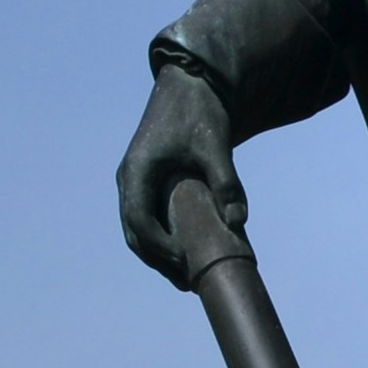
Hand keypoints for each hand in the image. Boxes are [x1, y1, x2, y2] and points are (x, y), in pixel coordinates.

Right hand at [119, 62, 241, 284]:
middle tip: (187, 283)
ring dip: (157, 254)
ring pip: (136, 229)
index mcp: (137, 171)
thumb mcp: (215, 145)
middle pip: (133, 233)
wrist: (189, 84)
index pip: (138, 221)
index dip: (159, 247)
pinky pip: (145, 218)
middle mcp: (129, 179)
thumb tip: (239, 221)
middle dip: (158, 260)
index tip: (185, 262)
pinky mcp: (145, 181)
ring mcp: (134, 181)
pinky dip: (159, 239)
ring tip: (185, 277)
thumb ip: (226, 182)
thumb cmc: (199, 111)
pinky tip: (181, 253)